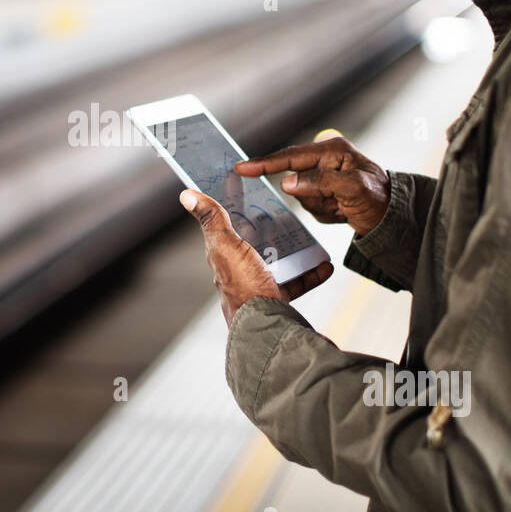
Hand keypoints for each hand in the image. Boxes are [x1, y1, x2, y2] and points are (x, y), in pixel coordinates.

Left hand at [180, 189, 333, 325]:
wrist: (266, 330)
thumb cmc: (244, 288)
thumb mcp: (227, 247)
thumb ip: (212, 220)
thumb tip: (187, 195)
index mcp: (223, 255)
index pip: (224, 221)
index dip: (230, 200)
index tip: (240, 181)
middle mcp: (238, 270)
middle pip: (252, 241)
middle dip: (265, 224)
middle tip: (280, 206)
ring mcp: (258, 285)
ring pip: (276, 259)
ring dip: (290, 246)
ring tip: (302, 232)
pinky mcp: (279, 299)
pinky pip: (297, 282)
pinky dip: (311, 273)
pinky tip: (323, 265)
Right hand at [233, 132, 389, 236]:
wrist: (393, 219)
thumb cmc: (379, 198)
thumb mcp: (352, 188)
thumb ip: (319, 182)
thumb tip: (287, 182)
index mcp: (331, 150)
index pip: (291, 156)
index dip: (265, 163)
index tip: (242, 168)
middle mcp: (325, 159)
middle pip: (295, 178)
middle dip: (314, 196)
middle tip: (337, 202)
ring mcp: (323, 176)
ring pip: (301, 195)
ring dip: (321, 206)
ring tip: (344, 206)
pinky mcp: (324, 191)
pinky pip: (309, 205)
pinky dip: (325, 212)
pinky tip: (343, 210)